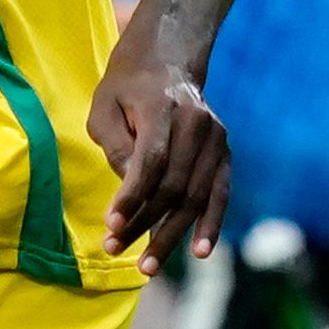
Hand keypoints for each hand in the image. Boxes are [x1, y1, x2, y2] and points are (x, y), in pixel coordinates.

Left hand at [92, 34, 231, 266]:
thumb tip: (129, 192)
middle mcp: (198, 123)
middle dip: (144, 223)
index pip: (151, 160)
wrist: (167, 60)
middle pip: (173, 185)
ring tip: (147, 268)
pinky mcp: (224, 153)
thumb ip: (115, 147)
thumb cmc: (125, 88)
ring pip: (195, 196)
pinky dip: (210, 224)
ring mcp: (216, 138)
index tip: (110, 225)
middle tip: (115, 249)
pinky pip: (220, 194)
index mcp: (164, 107)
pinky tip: (199, 252)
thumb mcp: (104, 108)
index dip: (131, 196)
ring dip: (170, 235)